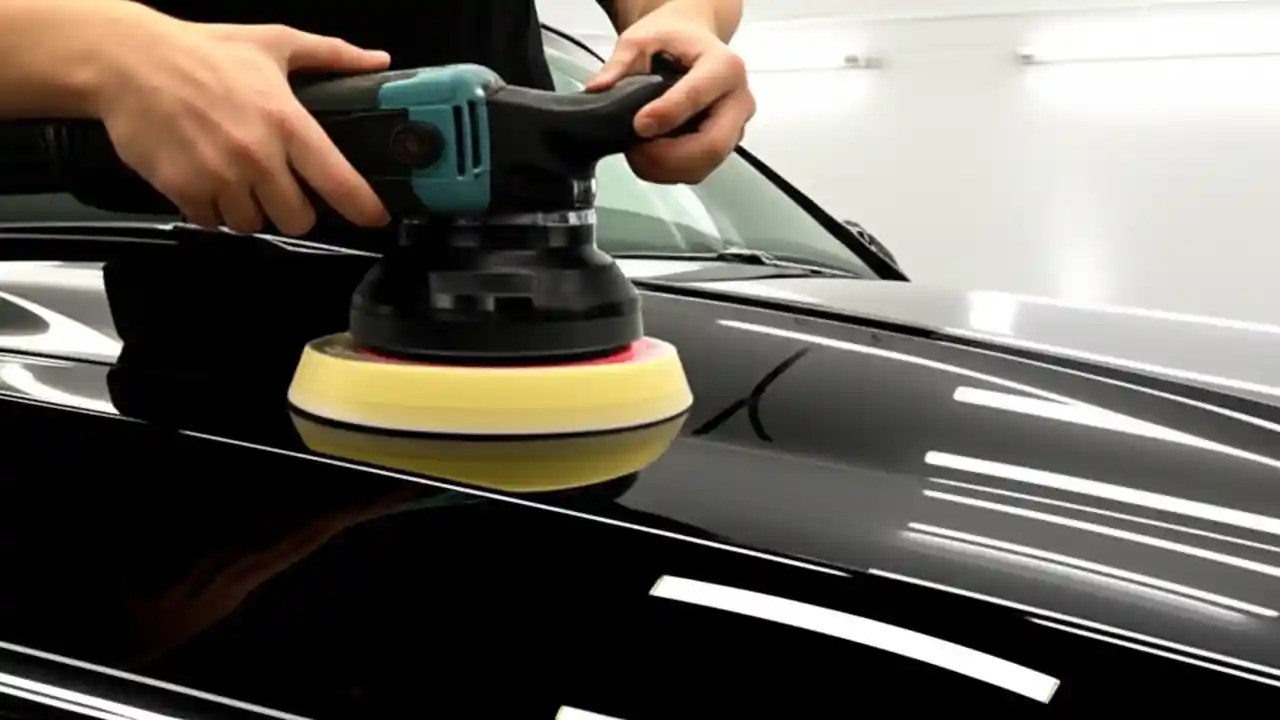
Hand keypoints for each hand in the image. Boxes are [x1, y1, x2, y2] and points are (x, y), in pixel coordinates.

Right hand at [92, 18, 391, 234]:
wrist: (126, 61)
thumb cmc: (202, 51)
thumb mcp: (273, 43)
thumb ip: (331, 55)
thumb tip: (377, 60)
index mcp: (286, 122)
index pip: (339, 181)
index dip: (363, 207)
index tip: (375, 217)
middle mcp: (256, 156)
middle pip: (298, 220)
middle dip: (294, 209)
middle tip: (281, 188)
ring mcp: (219, 177)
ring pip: (253, 225)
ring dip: (250, 210)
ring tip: (238, 178)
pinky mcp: (184, 190)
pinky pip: (212, 222)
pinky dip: (212, 210)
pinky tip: (207, 180)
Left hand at [585, 6, 754, 184]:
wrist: (693, 44)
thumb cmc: (673, 41)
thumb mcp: (641, 39)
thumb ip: (620, 63)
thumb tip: (598, 88)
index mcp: (724, 66)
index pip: (699, 96)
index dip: (667, 114)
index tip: (638, 125)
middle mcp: (738, 100)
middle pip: (712, 145)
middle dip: (668, 158)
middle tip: (634, 151)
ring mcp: (735, 127)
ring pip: (705, 166)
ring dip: (665, 169)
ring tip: (636, 153)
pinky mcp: (723, 146)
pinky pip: (699, 170)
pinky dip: (669, 172)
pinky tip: (649, 157)